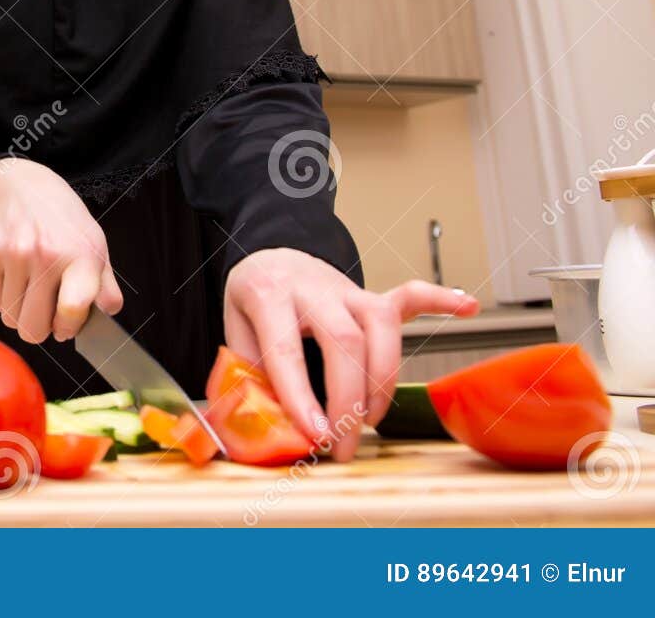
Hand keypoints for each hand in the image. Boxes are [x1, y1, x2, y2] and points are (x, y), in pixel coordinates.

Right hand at [0, 158, 123, 342]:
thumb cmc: (63, 221)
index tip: (66, 326)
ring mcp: (15, 254)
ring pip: (11, 319)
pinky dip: (5, 300)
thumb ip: (106, 285)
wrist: (23, 187)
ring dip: (20, 314)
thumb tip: (108, 313)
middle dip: (40, 330)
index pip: (72, 309)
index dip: (68, 328)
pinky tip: (16, 279)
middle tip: (45, 315)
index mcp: (80, 255)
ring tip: (30, 292)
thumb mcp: (95, 245)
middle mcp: (46, 254)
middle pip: (34, 327)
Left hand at [222, 247, 478, 461]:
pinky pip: (410, 294)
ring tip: (370, 420)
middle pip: (344, 340)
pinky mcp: (371, 295)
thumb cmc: (255, 305)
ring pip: (381, 325)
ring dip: (382, 380)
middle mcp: (313, 288)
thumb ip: (252, 379)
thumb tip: (271, 431)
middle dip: (349, 400)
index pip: (287, 349)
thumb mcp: (236, 336)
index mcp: (268, 295)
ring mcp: (347, 290)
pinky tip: (465, 307)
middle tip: (342, 444)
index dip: (301, 396)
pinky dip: (439, 299)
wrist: (268, 258)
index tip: (316, 434)